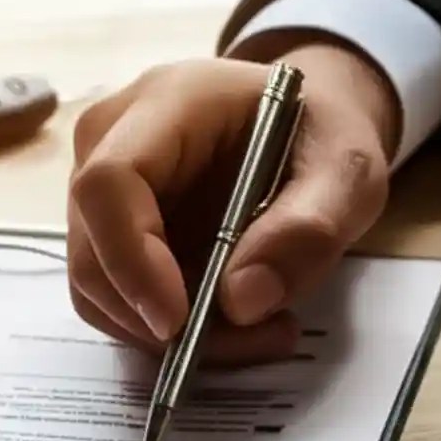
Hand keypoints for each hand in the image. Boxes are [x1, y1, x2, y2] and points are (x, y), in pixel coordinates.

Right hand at [67, 40, 398, 365]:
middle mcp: (106, 142)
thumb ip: (308, 228)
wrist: (297, 123)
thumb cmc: (317, 131)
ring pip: (95, 287)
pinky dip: (159, 329)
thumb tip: (240, 301)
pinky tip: (229, 323)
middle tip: (252, 337)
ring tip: (257, 331)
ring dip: (163, 335)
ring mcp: (93, 190)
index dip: (130, 258)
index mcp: (164, 104)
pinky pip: (109, 298)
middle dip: (158, 318)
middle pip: (92, 250)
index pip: (108, 183)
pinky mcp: (101, 232)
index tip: (177, 321)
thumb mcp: (348, 168)